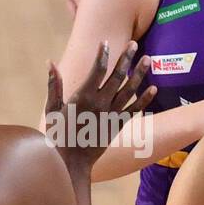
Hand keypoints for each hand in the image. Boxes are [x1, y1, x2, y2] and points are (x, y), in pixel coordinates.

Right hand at [45, 41, 155, 170]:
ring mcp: (112, 115)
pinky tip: (153, 87)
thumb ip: (54, 85)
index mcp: (83, 97)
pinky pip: (135, 110)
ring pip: (130, 90)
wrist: (70, 162)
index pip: (97, 70)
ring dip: (140, 74)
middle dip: (126, 58)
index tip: (105, 42)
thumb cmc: (57, 135)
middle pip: (117, 76)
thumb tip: (50, 63)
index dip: (102, 54)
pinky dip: (144, 98)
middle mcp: (101, 103)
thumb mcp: (52, 109)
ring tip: (147, 59)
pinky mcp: (118, 125)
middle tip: (133, 44)